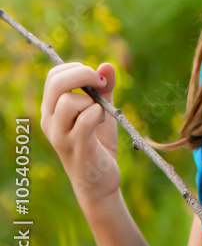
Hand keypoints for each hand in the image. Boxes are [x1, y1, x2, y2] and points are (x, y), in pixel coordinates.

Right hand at [40, 61, 120, 207]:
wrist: (100, 181)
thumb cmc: (98, 142)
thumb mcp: (102, 109)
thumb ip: (104, 88)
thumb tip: (106, 65)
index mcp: (52, 110)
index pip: (53, 76)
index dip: (75, 68)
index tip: (95, 77)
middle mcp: (50, 122)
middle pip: (56, 83)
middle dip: (83, 75)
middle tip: (100, 84)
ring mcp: (60, 136)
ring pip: (68, 100)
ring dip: (91, 100)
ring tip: (97, 113)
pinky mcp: (76, 147)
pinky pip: (85, 118)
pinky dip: (98, 114)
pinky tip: (101, 122)